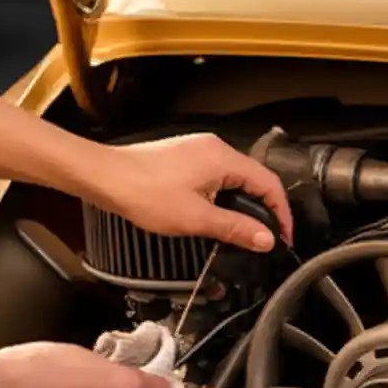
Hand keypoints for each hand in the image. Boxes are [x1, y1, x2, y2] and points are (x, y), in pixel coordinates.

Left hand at [89, 133, 293, 251]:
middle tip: (267, 238)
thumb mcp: (195, 219)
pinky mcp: (186, 158)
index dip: (281, 213)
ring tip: (244, 231)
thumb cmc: (142, 192)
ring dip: (244, 204)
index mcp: (224, 159)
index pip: (269, 184)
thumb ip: (235, 228)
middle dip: (265, 210)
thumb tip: (266, 239)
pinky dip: (226, 197)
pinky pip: (218, 176)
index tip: (283, 236)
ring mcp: (199, 151)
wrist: (104, 177)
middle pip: (255, 179)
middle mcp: (215, 148)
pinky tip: (218, 215)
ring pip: (236, 179)